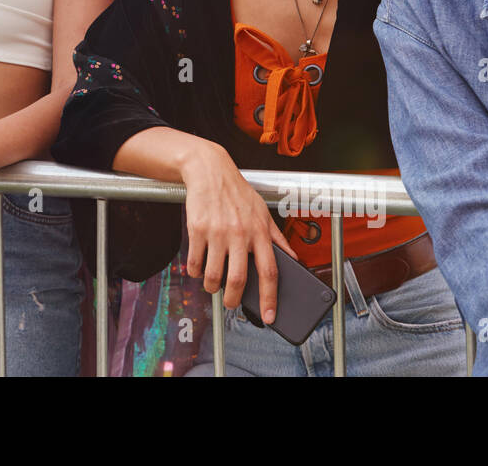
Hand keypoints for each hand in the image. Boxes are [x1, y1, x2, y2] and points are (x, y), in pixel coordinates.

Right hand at [179, 140, 296, 319]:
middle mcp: (239, 233)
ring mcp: (217, 232)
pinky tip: (199, 269)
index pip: (269, 272)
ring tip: (213, 286)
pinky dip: (196, 273)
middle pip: (238, 279)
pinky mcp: (197, 229)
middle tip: (232, 304)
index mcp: (260, 232)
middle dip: (234, 300)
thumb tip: (293, 259)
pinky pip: (195, 262)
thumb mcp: (263, 213)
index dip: (270, 298)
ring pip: (213, 275)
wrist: (210, 171)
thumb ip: (278, 238)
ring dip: (212, 288)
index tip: (269, 316)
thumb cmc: (238, 193)